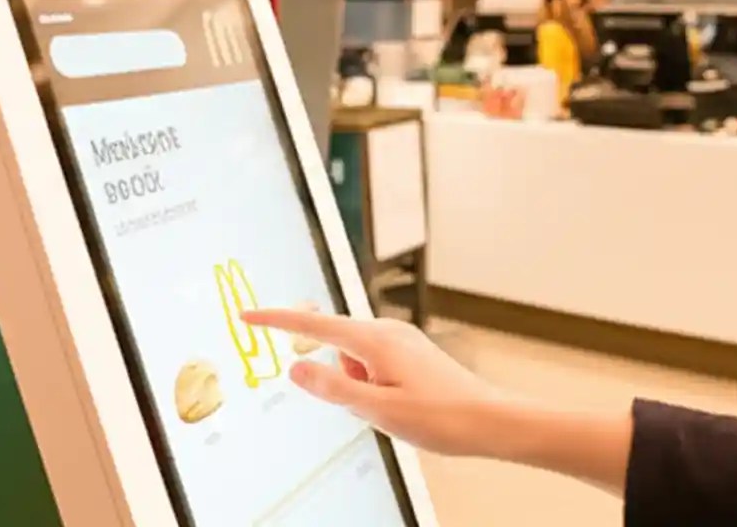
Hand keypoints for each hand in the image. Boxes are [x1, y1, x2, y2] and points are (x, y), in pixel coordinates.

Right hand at [243, 309, 634, 494]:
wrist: (491, 421)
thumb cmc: (440, 417)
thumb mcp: (378, 409)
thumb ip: (333, 388)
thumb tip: (295, 368)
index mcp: (375, 340)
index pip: (313, 326)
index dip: (276, 321)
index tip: (246, 314)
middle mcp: (387, 332)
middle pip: (336, 350)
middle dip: (340, 381)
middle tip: (376, 409)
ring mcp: (400, 340)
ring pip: (355, 363)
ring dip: (360, 388)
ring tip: (397, 411)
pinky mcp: (409, 352)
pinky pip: (373, 367)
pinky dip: (375, 388)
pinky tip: (404, 406)